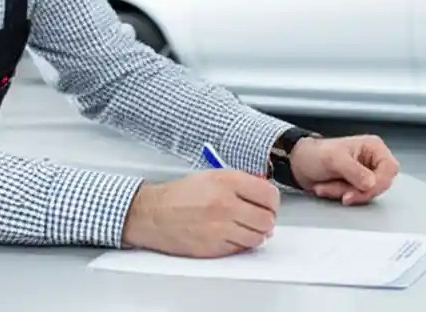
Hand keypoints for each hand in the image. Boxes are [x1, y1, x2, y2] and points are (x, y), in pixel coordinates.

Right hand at [121, 170, 279, 257]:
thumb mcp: (213, 175)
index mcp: (227, 182)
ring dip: (255, 234)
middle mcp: (225, 204)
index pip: (270, 195)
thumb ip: (242, 182)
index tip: (268, 204)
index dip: (272, 202)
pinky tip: (230, 234)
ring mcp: (219, 228)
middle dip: (266, 219)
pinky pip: (240, 248)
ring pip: (257, 237)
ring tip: (244, 226)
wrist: (153, 213)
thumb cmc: (181, 194)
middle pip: (267, 219)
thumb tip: (266, 194)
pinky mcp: (213, 247)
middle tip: (258, 217)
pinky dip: (240, 244)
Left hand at [289, 135, 399, 205]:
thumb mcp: (334, 159)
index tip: (364, 189)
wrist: (299, 164)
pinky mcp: (357, 186)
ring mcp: (365, 175)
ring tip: (327, 186)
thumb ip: (354, 171)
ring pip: (367, 193)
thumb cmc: (316, 154)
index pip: (390, 168)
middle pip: (380, 184)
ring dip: (344, 193)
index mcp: (374, 147)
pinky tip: (327, 188)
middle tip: (343, 194)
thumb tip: (371, 183)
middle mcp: (373, 160)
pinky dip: (340, 196)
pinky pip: (356, 198)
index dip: (380, 182)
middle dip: (358, 191)